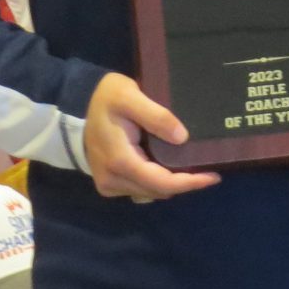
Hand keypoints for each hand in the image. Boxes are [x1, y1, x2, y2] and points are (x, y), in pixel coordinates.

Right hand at [83, 72, 220, 201]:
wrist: (76, 107)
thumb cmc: (105, 98)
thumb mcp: (130, 96)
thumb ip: (156, 115)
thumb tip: (182, 138)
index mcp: (120, 161)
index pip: (162, 182)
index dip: (189, 182)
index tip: (213, 177)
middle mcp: (112, 179)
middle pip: (158, 190)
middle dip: (184, 183)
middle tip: (207, 170)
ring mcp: (109, 184)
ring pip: (150, 192)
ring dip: (171, 183)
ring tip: (191, 168)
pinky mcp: (108, 184)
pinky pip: (140, 189)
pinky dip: (156, 182)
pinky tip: (169, 168)